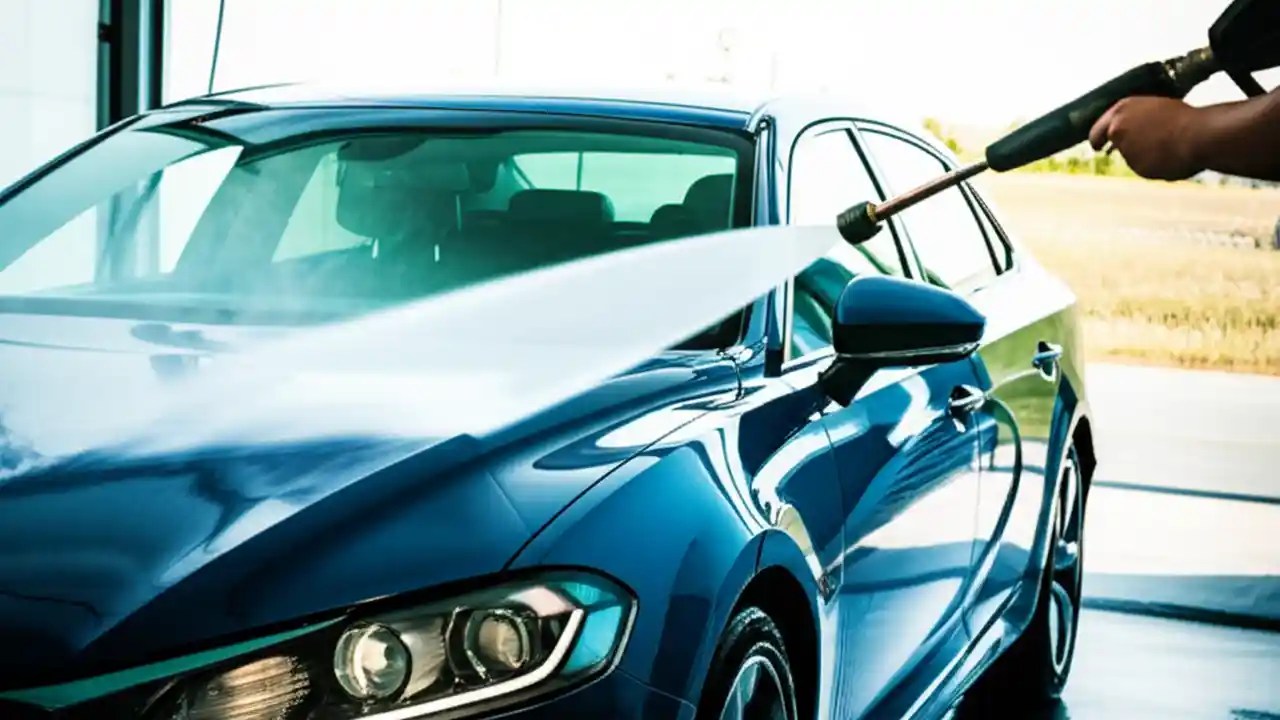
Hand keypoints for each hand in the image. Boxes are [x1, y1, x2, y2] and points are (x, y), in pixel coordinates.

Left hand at [1088, 97, 1204, 179]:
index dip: (1097, 139)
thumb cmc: (1185, 119)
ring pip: (1134, 157)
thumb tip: (1131, 133)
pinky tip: (1173, 156)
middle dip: (1124, 149)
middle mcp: (1118, 129)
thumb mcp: (1155, 110)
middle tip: (1142, 149)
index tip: (1097, 145)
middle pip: (1117, 145)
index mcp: (1122, 110)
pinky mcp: (1137, 167)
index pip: (1098, 129)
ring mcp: (1126, 150)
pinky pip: (1146, 168)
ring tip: (1171, 145)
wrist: (1199, 134)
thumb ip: (1136, 121)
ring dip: (1147, 156)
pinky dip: (1157, 166)